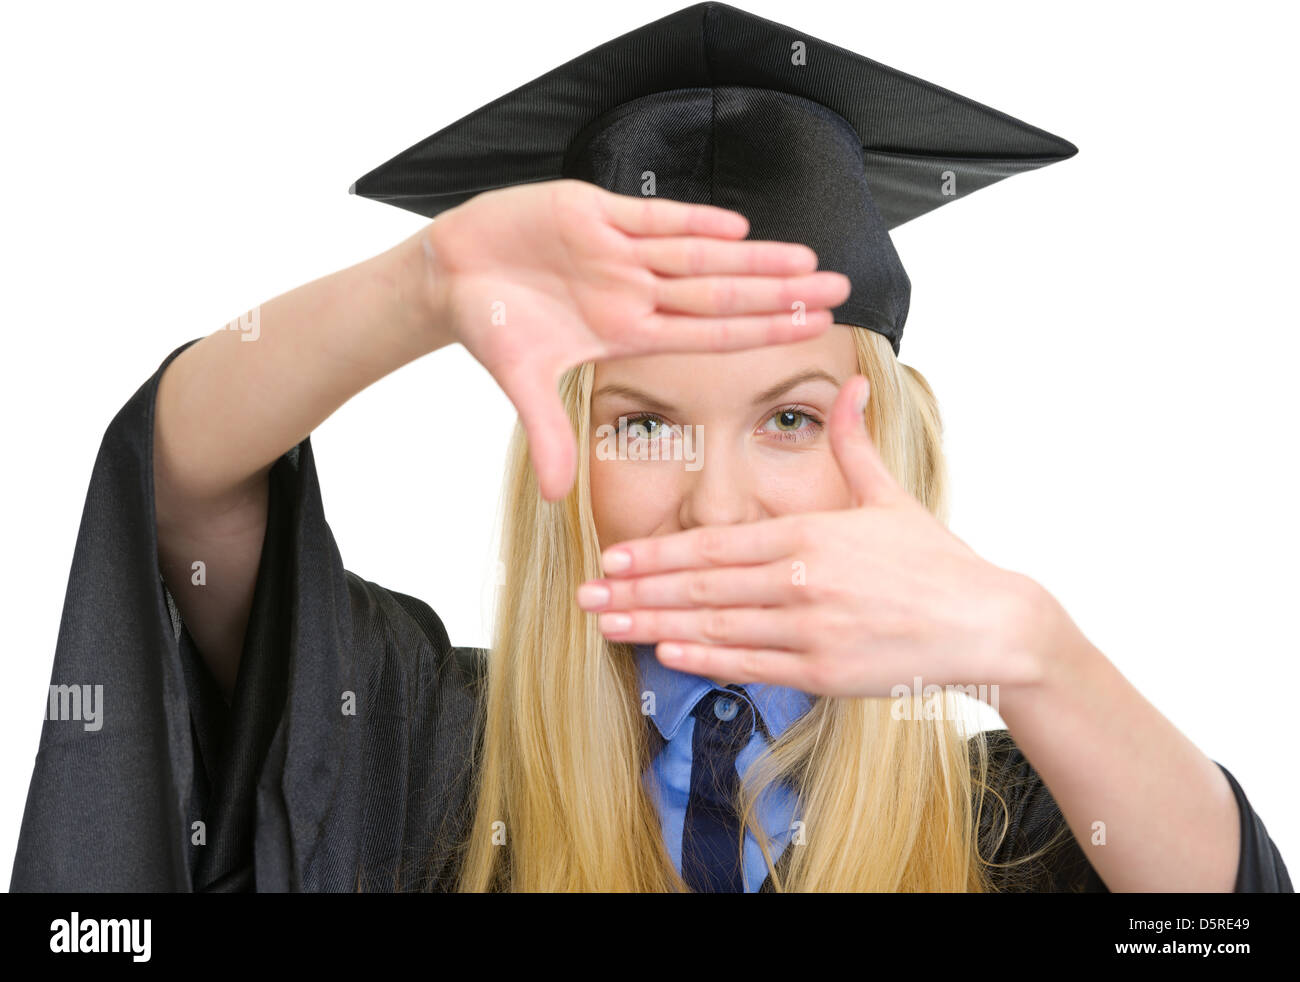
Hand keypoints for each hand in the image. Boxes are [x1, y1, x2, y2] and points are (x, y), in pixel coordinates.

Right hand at [420, 178, 851, 500]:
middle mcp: (634, 290)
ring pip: (699, 253)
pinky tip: (737, 226)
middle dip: (779, 291)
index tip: (812, 329)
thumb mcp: (521, 384)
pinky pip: (651, 217)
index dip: (761, 331)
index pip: (710, 333)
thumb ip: (548, 435)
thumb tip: (558, 499)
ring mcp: (618, 250)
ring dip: (752, 256)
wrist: (451, 275)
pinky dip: (690, 221)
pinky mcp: (591, 211)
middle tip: (841, 286)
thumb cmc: (489, 325)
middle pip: (721, 292)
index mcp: (627, 330)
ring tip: (806, 257)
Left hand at [576, 376, 1052, 697]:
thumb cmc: (934, 560)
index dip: (657, 552)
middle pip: (700, 586)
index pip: (714, 544)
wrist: (989, 621)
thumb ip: (854, 443)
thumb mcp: (890, 494)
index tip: (612, 554)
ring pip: (715, 627)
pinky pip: (750, 666)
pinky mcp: (824, 672)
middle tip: (584, 593)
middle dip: (634, 590)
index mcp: (811, 535)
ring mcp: (811, 630)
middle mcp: (802, 581)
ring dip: (653, 626)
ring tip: (607, 624)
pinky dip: (705, 659)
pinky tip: (666, 654)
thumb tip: (852, 384)